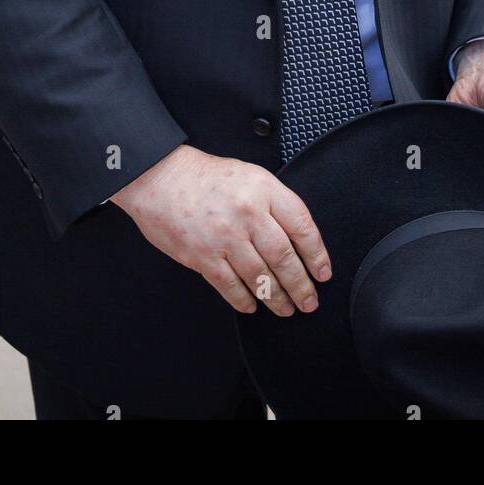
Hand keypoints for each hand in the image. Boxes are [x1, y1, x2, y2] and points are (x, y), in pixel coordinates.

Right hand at [109, 143, 331, 316]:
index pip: (302, 226)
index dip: (317, 254)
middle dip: (301, 285)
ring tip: (286, 308)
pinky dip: (244, 299)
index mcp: (263, 189)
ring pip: (260, 276)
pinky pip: (230, 286)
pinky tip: (252, 305)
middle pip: (284, 257)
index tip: (322, 272)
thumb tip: (297, 238)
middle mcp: (247, 213)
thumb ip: (273, 203)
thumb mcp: (250, 176)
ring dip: (276, 297)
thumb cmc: (205, 177)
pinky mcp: (202, 256)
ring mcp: (224, 237)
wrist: (161, 177)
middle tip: (309, 300)